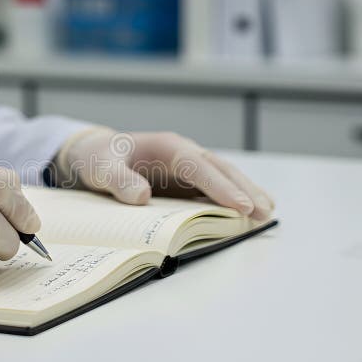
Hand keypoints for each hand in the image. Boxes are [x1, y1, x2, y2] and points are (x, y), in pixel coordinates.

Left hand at [53, 129, 273, 219]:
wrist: (94, 155)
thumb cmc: (98, 159)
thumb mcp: (100, 168)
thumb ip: (117, 181)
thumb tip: (141, 197)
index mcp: (168, 146)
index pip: (200, 166)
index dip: (220, 186)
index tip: (240, 205)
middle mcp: (184, 154)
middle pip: (221, 169)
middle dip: (244, 190)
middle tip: (264, 212)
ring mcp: (188, 169)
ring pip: (223, 178)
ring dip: (245, 194)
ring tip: (267, 213)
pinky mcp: (186, 182)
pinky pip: (213, 190)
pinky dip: (232, 201)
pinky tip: (248, 214)